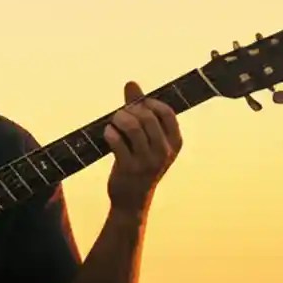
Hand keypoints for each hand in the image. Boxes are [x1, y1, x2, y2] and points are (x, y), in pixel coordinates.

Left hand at [103, 81, 182, 213]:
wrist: (132, 200)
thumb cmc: (139, 162)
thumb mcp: (147, 139)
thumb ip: (140, 110)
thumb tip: (131, 83)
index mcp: (175, 143)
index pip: (166, 112)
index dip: (148, 103)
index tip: (137, 107)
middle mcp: (164, 152)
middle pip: (146, 117)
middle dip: (129, 111)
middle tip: (119, 116)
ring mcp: (147, 161)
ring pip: (132, 126)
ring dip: (118, 119)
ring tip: (113, 123)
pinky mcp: (129, 168)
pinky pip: (116, 141)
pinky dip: (109, 133)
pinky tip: (108, 134)